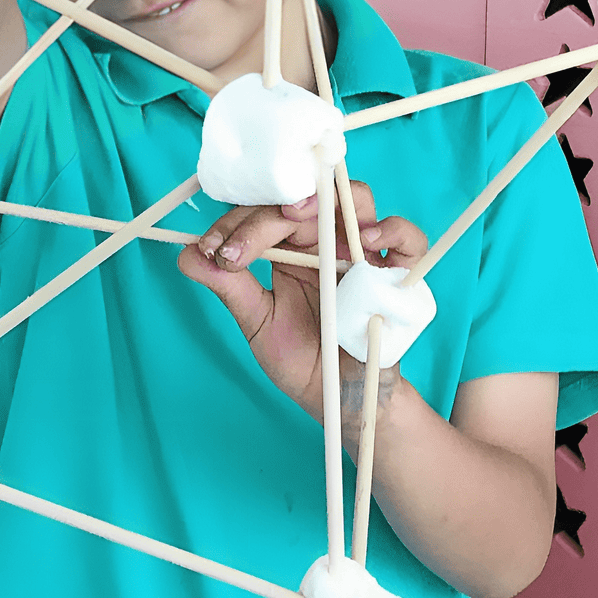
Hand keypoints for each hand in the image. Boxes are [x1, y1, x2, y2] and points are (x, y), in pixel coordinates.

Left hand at [177, 178, 428, 431]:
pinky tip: (365, 242)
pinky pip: (409, 241)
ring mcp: (365, 254)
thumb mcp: (258, 322)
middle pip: (305, 198)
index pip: (266, 211)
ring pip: (357, 199)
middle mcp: (330, 240)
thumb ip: (229, 287)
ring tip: (294, 218)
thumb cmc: (302, 358)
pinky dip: (393, 231)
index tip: (213, 250)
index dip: (237, 222)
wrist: (338, 399)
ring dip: (325, 202)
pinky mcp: (397, 276)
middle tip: (238, 248)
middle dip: (265, 217)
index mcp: (294, 246)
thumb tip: (188, 255)